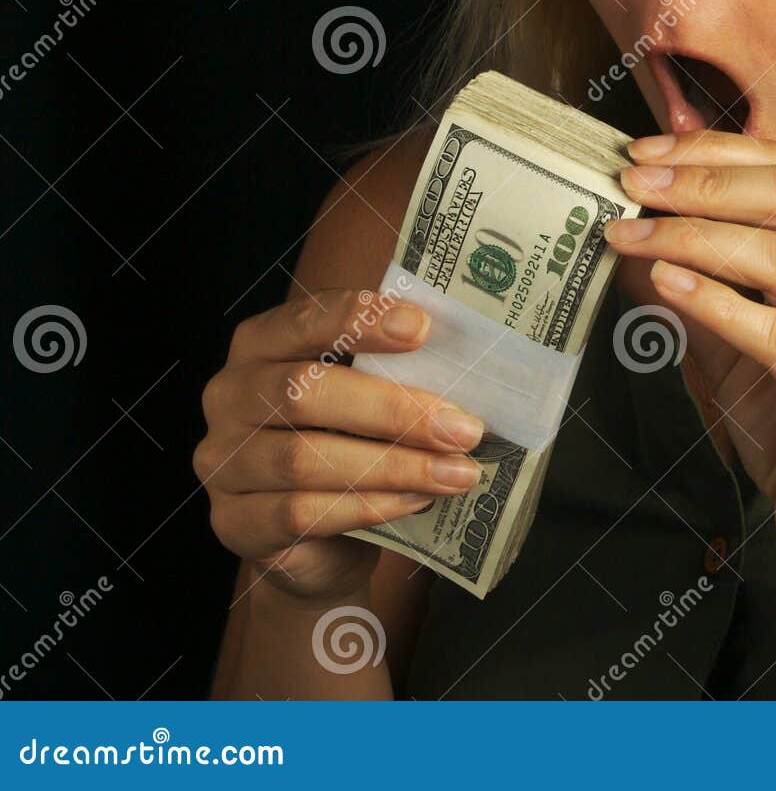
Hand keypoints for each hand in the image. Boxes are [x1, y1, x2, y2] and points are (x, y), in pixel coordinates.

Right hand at [193, 290, 486, 602]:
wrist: (316, 540)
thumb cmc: (349, 444)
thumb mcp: (368, 395)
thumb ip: (397, 369)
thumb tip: (467, 358)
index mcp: (261, 345)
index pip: (304, 320)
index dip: (359, 320)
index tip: (423, 327)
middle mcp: (230, 396)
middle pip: (303, 392)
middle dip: (393, 410)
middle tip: (464, 428)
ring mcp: (223, 464)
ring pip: (305, 460)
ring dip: (394, 465)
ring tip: (457, 472)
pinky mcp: (235, 523)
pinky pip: (303, 513)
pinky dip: (369, 505)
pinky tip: (417, 500)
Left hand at [607, 130, 775, 604]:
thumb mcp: (743, 359)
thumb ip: (703, 300)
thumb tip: (637, 245)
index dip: (721, 151)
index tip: (648, 154)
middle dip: (706, 178)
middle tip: (632, 180)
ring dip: (696, 235)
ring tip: (630, 232)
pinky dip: (718, 302)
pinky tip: (666, 283)